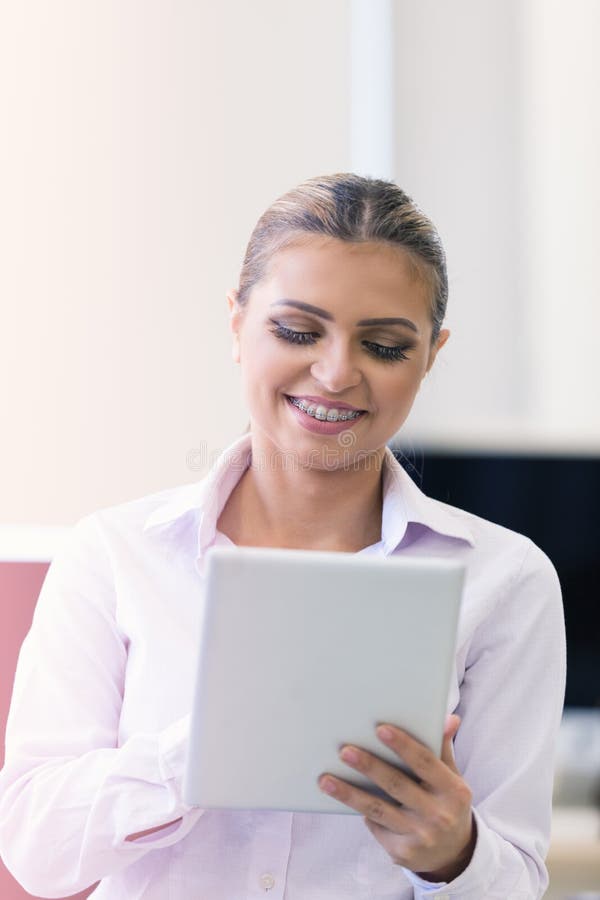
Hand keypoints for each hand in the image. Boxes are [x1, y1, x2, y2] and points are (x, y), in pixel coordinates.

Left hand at [318, 714, 475, 881]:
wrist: (453, 854)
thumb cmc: (447, 804)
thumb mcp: (452, 778)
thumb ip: (443, 749)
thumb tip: (448, 718)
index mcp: (453, 791)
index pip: (425, 762)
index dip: (403, 745)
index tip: (381, 729)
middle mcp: (438, 815)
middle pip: (397, 784)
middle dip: (369, 766)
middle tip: (345, 751)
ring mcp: (420, 836)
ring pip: (378, 809)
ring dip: (349, 793)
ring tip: (326, 780)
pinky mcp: (402, 852)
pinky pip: (375, 825)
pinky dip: (360, 810)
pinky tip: (342, 797)